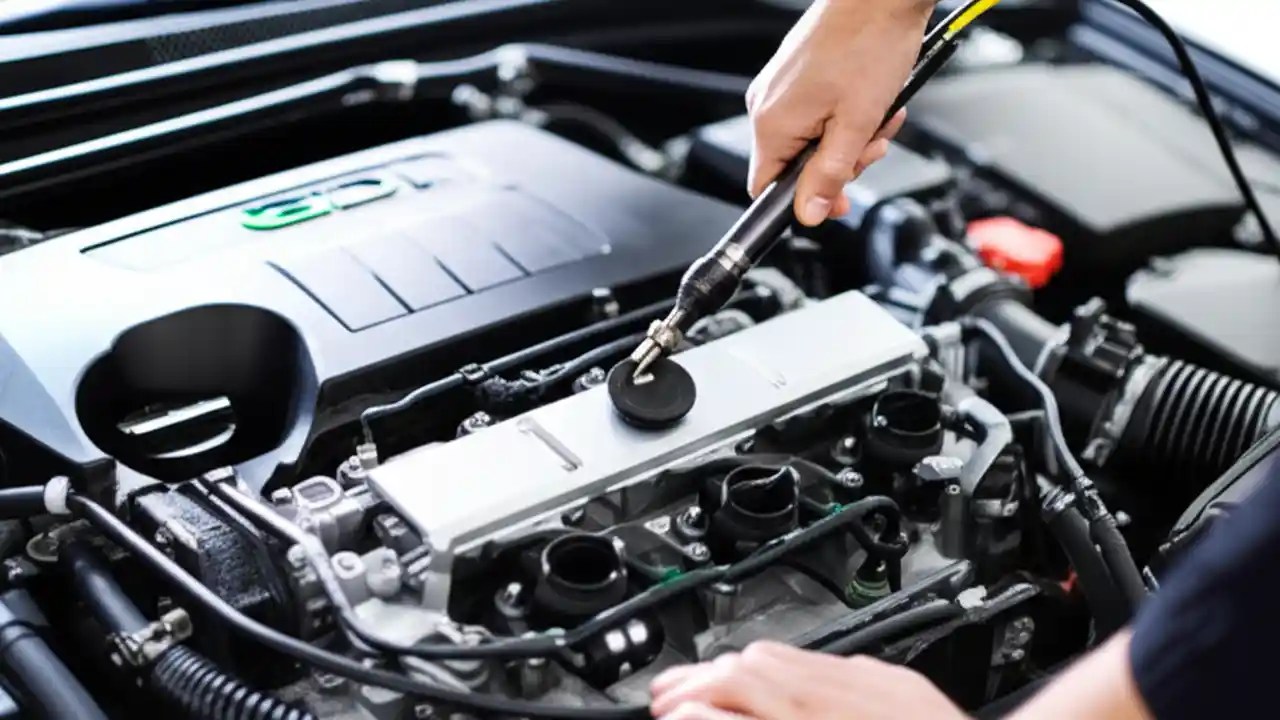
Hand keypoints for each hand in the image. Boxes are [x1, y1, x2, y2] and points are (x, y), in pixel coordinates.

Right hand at [649, 641, 967, 718]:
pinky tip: (778, 682)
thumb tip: (703, 717)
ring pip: (780, 654)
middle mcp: (835, 702)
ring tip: (711, 685)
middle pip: (745, 669)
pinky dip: (788, 668)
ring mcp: (868, 684)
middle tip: (668, 698)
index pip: (723, 701)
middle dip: (696, 680)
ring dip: (737, 668)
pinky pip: (826, 659)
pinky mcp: (896, 678)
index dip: (683, 705)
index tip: (666, 713)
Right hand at [746, 0, 932, 225]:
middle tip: (870, 147)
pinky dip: (844, 116)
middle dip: (839, 164)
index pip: (767, 188)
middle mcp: (767, 106)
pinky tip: (869, 102)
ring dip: (848, 139)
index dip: (803, 201)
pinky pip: (815, 114)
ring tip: (877, 117)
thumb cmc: (869, 43)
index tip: (836, 200)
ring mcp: (779, 89)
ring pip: (810, 140)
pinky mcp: (795, 76)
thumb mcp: (856, 124)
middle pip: (794, 165)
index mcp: (772, 123)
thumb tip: (810, 212)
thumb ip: (829, 174)